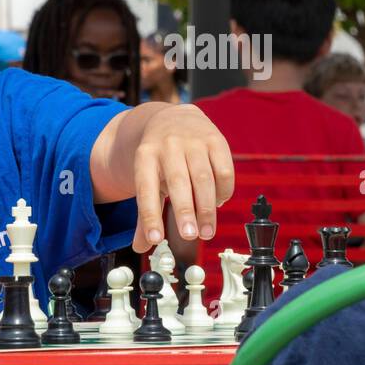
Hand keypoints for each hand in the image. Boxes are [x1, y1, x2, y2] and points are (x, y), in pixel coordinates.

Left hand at [131, 105, 234, 252]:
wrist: (174, 118)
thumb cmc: (160, 158)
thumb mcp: (148, 178)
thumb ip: (145, 212)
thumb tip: (141, 246)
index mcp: (145, 155)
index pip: (145, 188)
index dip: (150, 215)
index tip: (155, 240)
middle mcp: (168, 145)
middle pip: (178, 181)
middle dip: (185, 211)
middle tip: (189, 236)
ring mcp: (193, 140)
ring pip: (203, 178)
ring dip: (206, 208)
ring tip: (206, 231)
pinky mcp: (215, 139)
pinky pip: (223, 170)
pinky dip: (223, 191)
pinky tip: (218, 203)